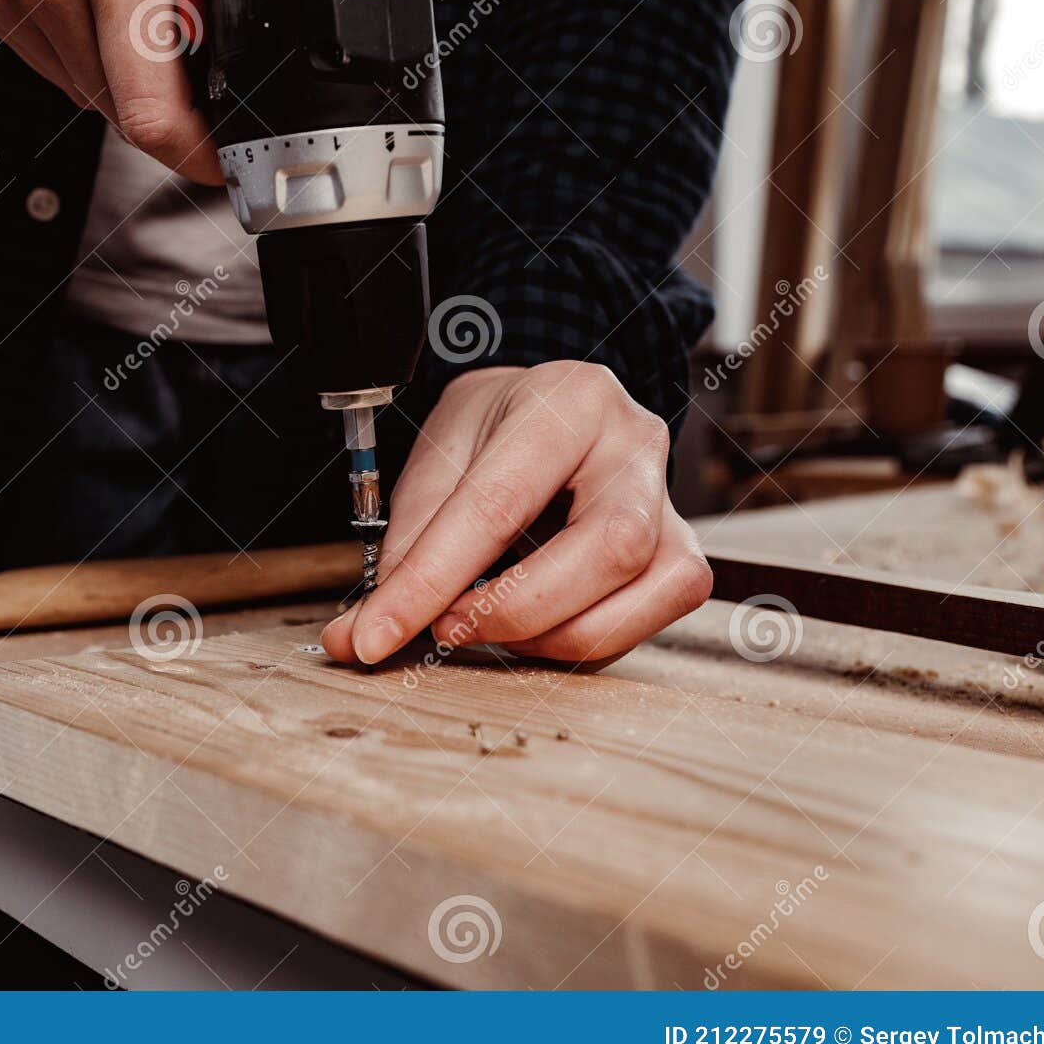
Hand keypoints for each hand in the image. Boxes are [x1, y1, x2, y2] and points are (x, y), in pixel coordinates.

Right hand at [0, 0, 221, 182]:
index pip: (152, 115)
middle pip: (118, 112)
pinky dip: (87, 50)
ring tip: (146, 10)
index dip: (197, 155)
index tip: (227, 165)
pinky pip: (53, 62)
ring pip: (85, 93)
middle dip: (170, 110)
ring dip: (123, 79)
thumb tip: (232, 76)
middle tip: (206, 75)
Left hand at [321, 363, 711, 664]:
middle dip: (513, 610)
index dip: (431, 580)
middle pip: (604, 550)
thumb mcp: (440, 454)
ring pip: (639, 593)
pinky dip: (577, 643)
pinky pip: (641, 624)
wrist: (554, 414)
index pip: (498, 502)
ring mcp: (671, 505)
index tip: (375, 635)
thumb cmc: (499, 430)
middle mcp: (636, 446)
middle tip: (444, 627)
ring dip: (547, 634)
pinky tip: (530, 627)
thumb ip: (406, 540)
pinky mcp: (680, 560)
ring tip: (484, 622)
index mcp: (571, 401)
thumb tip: (363, 630)